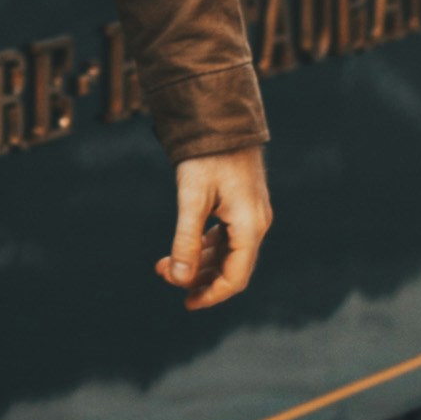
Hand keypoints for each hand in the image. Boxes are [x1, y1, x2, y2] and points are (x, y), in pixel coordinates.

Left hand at [159, 152, 271, 307]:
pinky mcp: (242, 206)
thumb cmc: (207, 156)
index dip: (211, 294)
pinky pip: (226, 237)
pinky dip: (204, 246)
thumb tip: (178, 279)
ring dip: (198, 262)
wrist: (222, 117)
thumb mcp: (192, 198)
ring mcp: (251, 215)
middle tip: (165, 275)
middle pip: (231, 268)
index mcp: (250, 226)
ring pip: (226, 253)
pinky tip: (184, 246)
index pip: (235, 277)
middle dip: (198, 277)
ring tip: (165, 264)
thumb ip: (185, 240)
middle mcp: (256, 224)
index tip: (186, 302)